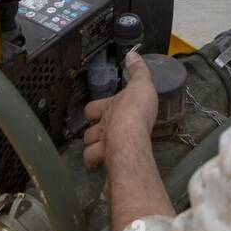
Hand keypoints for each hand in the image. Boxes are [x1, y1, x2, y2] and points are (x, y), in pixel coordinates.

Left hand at [83, 52, 158, 170]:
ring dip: (91, 157)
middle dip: (90, 137)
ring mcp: (104, 147)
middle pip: (89, 134)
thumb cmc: (135, 110)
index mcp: (107, 109)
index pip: (92, 109)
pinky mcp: (110, 162)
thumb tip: (132, 53)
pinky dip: (102, 173)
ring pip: (90, 153)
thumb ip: (138, 71)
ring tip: (95, 162)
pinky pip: (102, 170)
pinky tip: (106, 176)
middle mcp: (102, 128)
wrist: (132, 135)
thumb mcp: (141, 84)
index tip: (93, 114)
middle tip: (96, 140)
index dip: (92, 112)